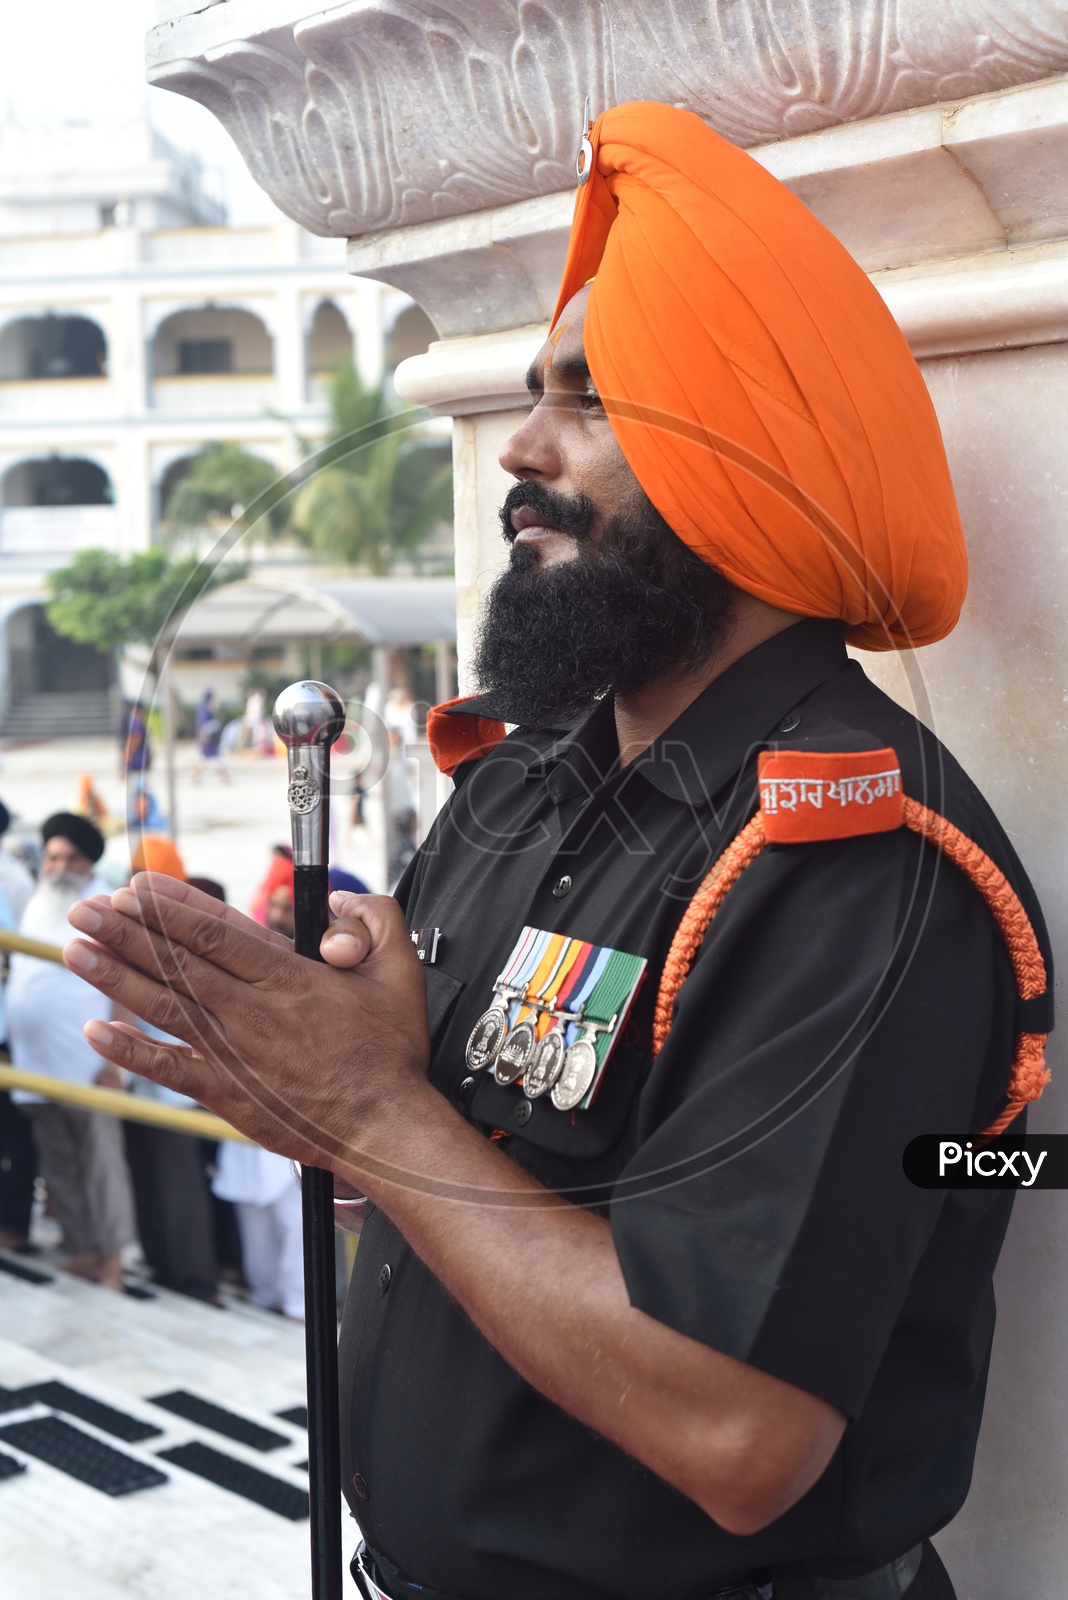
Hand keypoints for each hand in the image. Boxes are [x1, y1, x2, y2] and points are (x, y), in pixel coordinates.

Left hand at [62, 873, 431, 1172]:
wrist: (383, 1126)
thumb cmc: (390, 1054)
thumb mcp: (402, 968)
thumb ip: (377, 919)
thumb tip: (338, 900)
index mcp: (289, 977)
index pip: (216, 932)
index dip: (170, 909)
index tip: (135, 890)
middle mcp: (252, 1010)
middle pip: (177, 961)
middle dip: (126, 931)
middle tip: (86, 908)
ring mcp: (233, 1052)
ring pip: (164, 1004)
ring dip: (114, 976)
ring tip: (75, 950)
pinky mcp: (225, 1091)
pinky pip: (168, 1066)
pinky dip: (129, 1051)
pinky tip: (97, 1031)